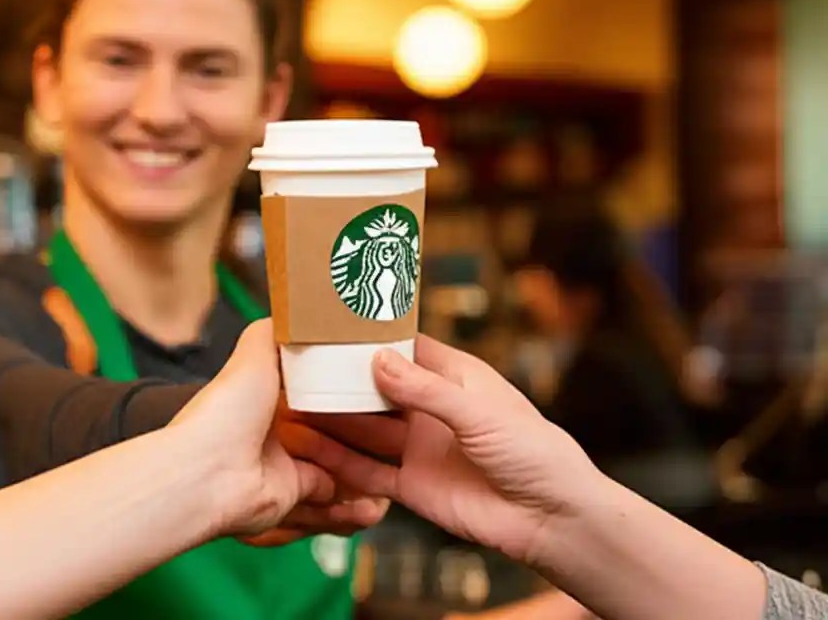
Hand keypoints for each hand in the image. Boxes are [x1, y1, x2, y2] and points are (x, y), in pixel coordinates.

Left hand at [170, 320, 389, 539]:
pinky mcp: (291, 496)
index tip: (379, 375)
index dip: (343, 381)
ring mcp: (282, 464)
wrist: (208, 473)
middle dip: (364, 426)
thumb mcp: (254, 351)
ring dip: (367, 467)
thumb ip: (276, 329)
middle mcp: (272, 428)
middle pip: (329, 426)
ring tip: (402, 456)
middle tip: (400, 418)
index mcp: (266, 393)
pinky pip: (331, 501)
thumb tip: (296, 305)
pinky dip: (355, 502)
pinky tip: (380, 497)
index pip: (313, 384)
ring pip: (336, 465)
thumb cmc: (226, 411)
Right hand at [311, 335, 601, 563]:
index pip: (405, 347)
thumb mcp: (480, 412)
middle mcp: (432, 410)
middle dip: (341, 379)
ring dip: (332, 420)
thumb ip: (426, 391)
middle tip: (298, 366)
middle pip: (376, 388)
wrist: (553, 520)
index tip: (330, 324)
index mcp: (456, 377)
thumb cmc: (535, 453)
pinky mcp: (412, 486)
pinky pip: (368, 471)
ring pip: (365, 429)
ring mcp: (419, 448)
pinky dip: (339, 462)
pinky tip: (308, 450)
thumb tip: (377, 361)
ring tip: (292, 406)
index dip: (370, 338)